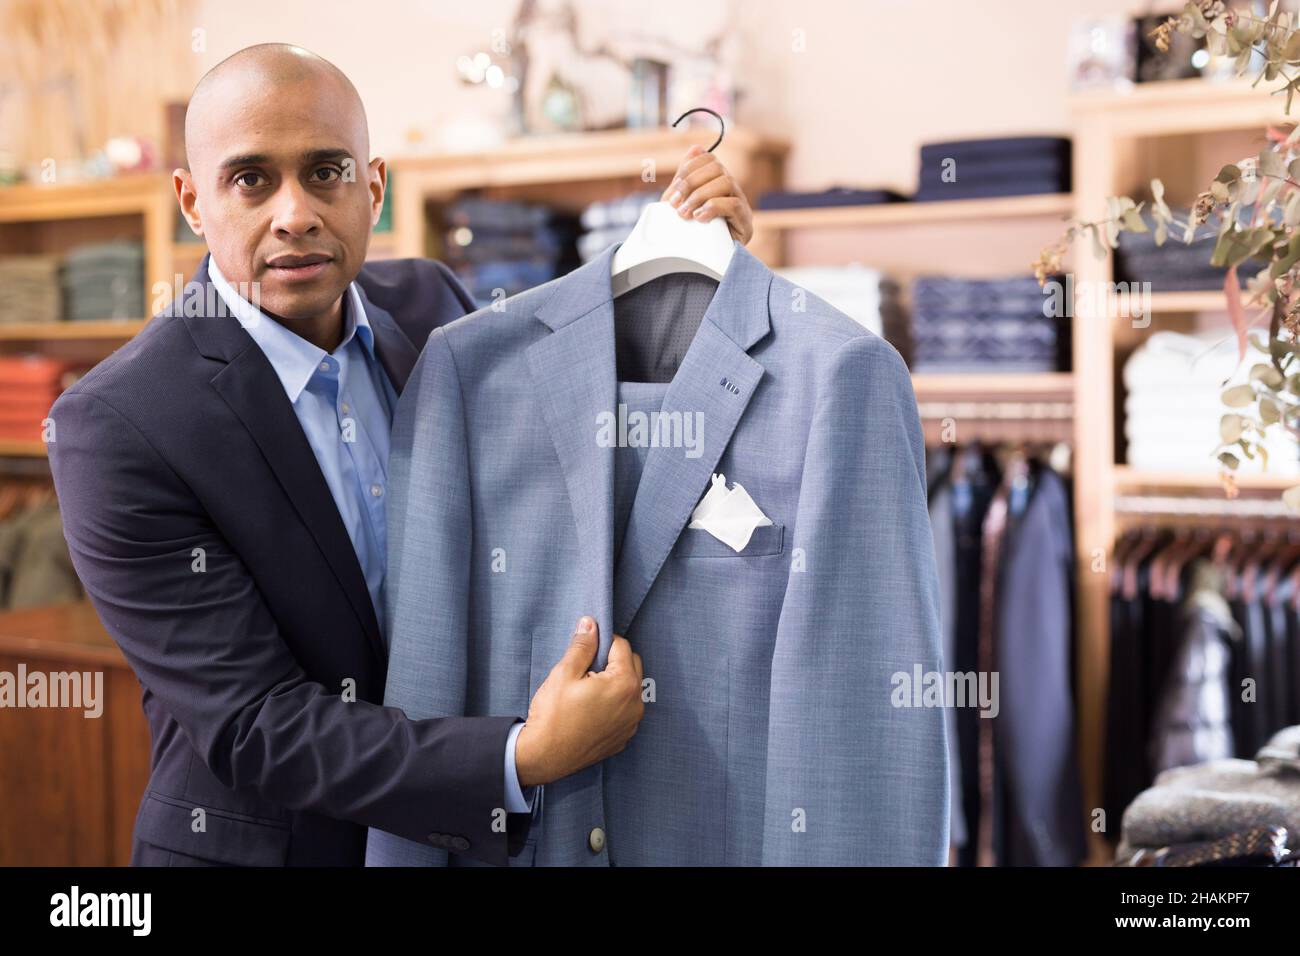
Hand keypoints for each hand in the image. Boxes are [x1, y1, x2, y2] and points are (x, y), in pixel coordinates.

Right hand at [513, 616, 643, 787]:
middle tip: (586, 668)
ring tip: (588, 689)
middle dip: (613, 660)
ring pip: (630, 688)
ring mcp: (631, 723)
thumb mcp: (564, 672)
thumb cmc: (553, 715)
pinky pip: (626, 710)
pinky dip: (614, 704)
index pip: (622, 646)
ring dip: (615, 682)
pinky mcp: (624, 737)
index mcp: (624, 684)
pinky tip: (591, 709)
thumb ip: (582, 646)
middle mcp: (635, 704)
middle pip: (632, 665)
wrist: (544, 756)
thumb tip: (590, 624)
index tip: (586, 649)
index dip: (603, 642)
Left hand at [661, 144, 753, 244]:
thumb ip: (687, 178)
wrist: (710, 262)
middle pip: (717, 168)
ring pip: (726, 182)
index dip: (689, 168)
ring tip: (685, 214)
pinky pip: (733, 204)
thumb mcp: (685, 203)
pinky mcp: (745, 222)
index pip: (708, 159)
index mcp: (717, 180)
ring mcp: (741, 203)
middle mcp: (732, 188)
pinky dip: (713, 208)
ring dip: (700, 196)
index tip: (673, 191)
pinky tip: (699, 218)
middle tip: (675, 204)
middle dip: (691, 183)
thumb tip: (695, 147)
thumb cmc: (697, 231)